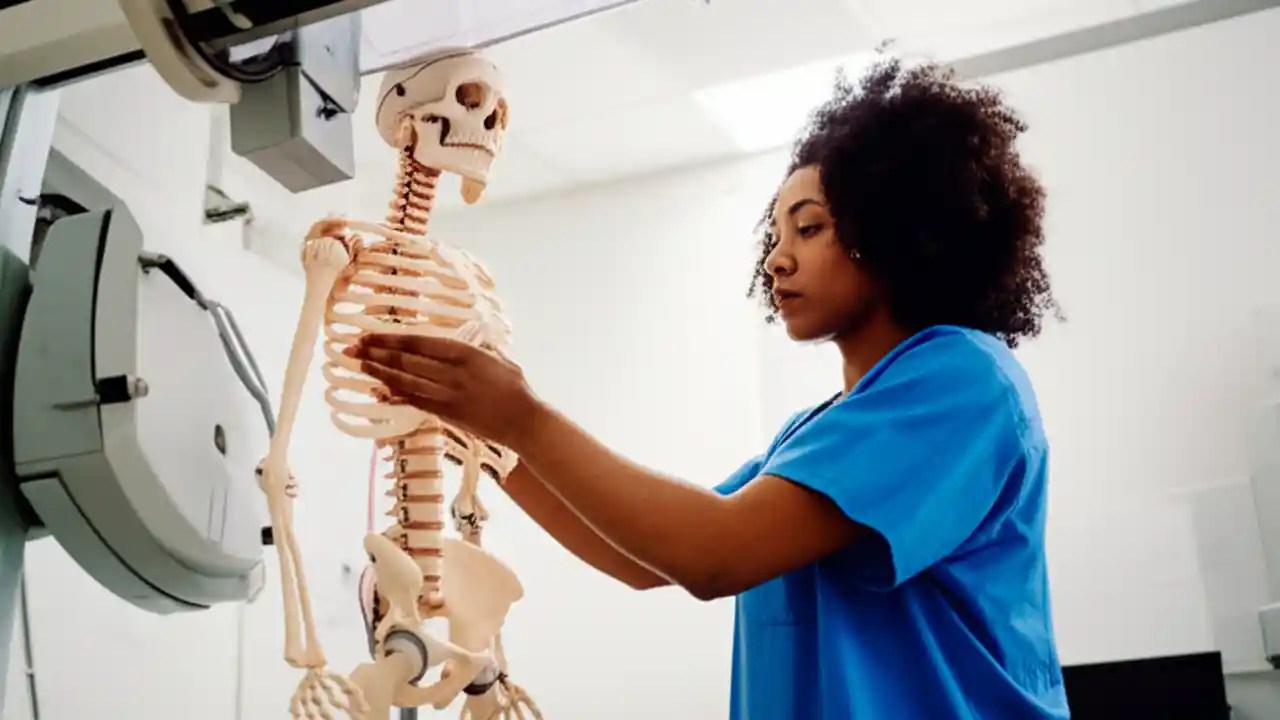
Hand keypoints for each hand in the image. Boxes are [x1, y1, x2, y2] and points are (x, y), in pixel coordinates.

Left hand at [347, 333, 539, 448]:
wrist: (523, 420)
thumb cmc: (515, 387)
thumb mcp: (496, 358)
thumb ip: (474, 350)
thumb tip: (456, 344)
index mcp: (465, 353)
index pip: (419, 342)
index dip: (391, 338)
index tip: (370, 334)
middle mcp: (453, 372)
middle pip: (407, 360)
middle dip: (377, 352)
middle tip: (352, 347)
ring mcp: (448, 394)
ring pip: (406, 381)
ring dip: (380, 372)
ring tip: (360, 364)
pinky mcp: (447, 413)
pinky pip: (415, 402)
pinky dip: (395, 397)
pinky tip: (379, 392)